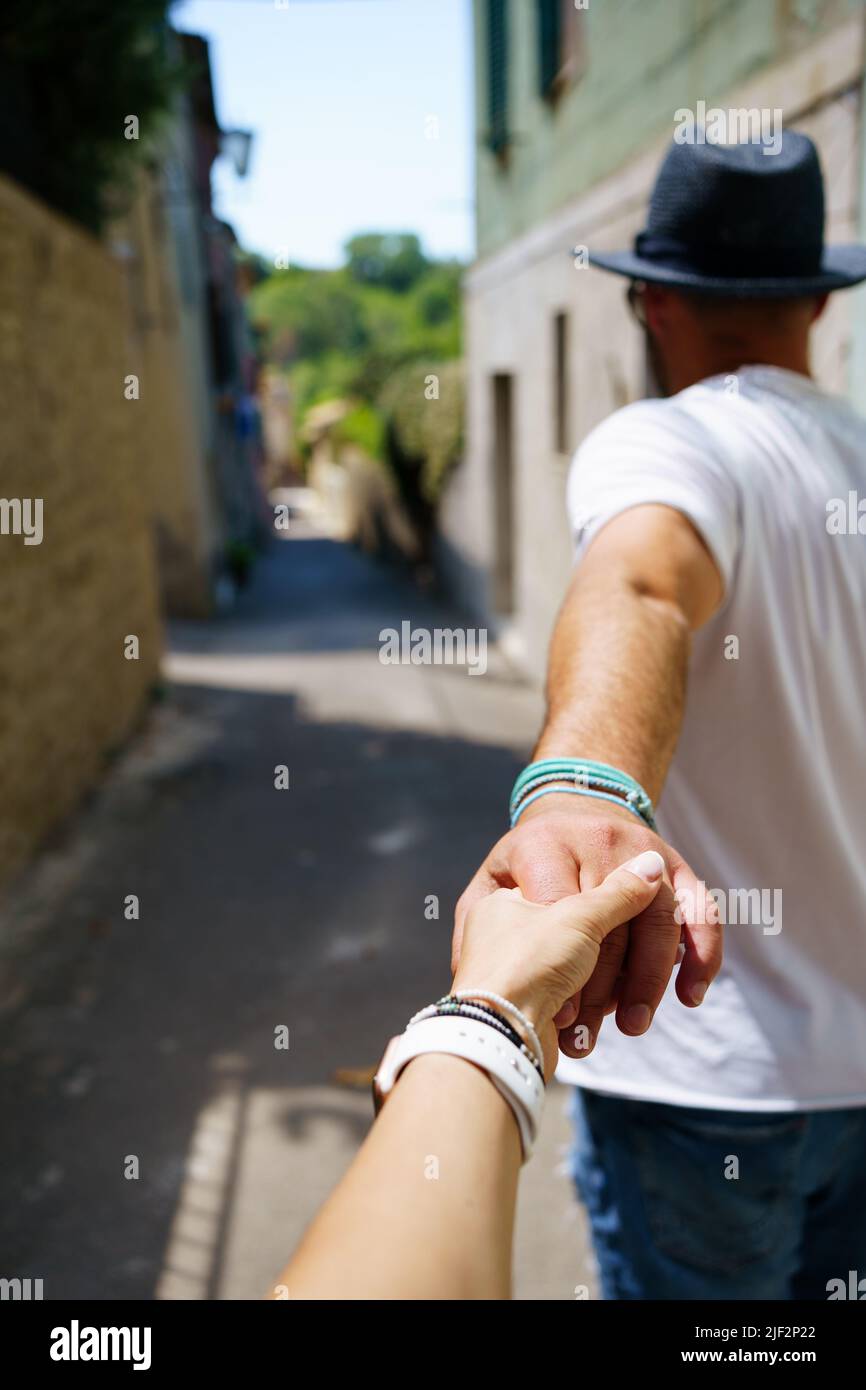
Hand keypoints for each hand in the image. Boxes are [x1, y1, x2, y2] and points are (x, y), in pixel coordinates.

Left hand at [454, 794, 721, 1058]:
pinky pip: (701, 910)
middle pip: (609, 919)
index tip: (553, 1003)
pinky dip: (703, 956)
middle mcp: (596, 840)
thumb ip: (478, 920)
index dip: (555, 959)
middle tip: (586, 1028)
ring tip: (632, 1026)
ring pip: (659, 920)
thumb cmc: (518, 870)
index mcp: (542, 844)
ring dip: (649, 981)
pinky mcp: (675, 866)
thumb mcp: (489, 887)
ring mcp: (642, 849)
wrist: (573, 806)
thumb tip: (462, 973)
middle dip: (598, 983)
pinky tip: (690, 997)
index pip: (558, 903)